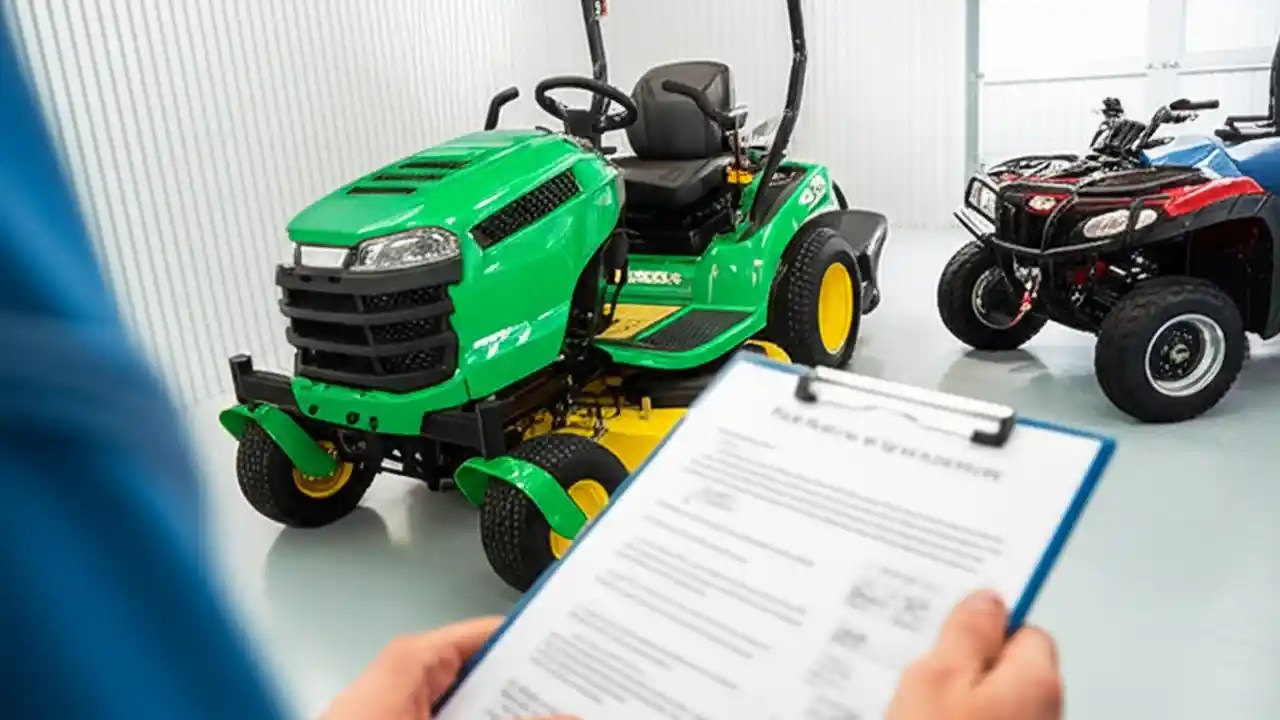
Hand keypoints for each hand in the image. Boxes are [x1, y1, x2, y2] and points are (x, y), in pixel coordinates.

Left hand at [322, 617, 573, 719]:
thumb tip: (569, 717)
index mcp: (414, 660)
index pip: (489, 634)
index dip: (536, 644)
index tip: (576, 653)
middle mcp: (408, 677)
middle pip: (484, 674)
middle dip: (530, 688)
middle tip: (576, 692)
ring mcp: (402, 710)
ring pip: (469, 705)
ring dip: (508, 712)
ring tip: (558, 713)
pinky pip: (449, 718)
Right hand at [886, 590, 1062, 719]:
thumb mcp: (936, 681)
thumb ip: (966, 633)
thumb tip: (986, 600)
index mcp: (1036, 680)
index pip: (1024, 626)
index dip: (984, 622)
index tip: (949, 620)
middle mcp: (1045, 710)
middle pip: (1009, 663)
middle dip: (968, 660)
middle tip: (922, 670)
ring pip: (992, 696)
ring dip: (959, 694)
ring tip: (916, 704)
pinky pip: (983, 716)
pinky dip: (958, 714)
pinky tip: (925, 718)